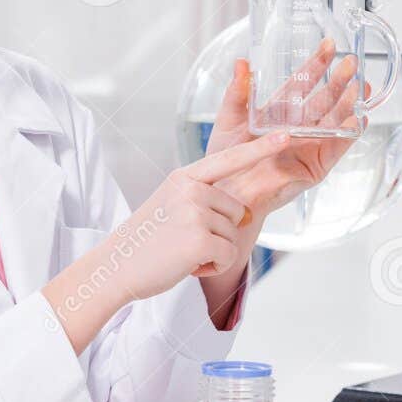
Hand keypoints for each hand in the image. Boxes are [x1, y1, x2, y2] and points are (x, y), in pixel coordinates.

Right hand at [44, 132, 289, 352]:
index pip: (229, 159)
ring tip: (181, 251)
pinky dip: (212, 266)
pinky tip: (187, 264)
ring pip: (233, 235)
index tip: (286, 135)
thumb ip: (201, 198)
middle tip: (183, 240)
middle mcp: (191, 189)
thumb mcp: (170, 204)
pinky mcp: (199, 239)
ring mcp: (195, 213)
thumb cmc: (145, 240)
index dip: (260, 148)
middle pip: (236, 210)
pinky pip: (228, 255)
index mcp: (184, 177)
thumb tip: (242, 213)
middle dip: (218, 233)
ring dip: (214, 252)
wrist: (115, 266)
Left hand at [205, 42, 364, 214]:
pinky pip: (336, 148)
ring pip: (334, 120)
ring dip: (347, 104)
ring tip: (359, 87)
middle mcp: (298, 126)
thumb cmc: (223, 160)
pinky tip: (357, 119)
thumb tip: (241, 62)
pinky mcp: (315, 166)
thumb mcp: (228, 119)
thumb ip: (237, 92)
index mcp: (279, 112)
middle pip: (323, 98)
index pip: (302, 82)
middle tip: (351, 63)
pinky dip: (347, 134)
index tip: (328, 45)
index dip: (316, 64)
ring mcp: (309, 145)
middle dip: (338, 80)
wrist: (224, 194)